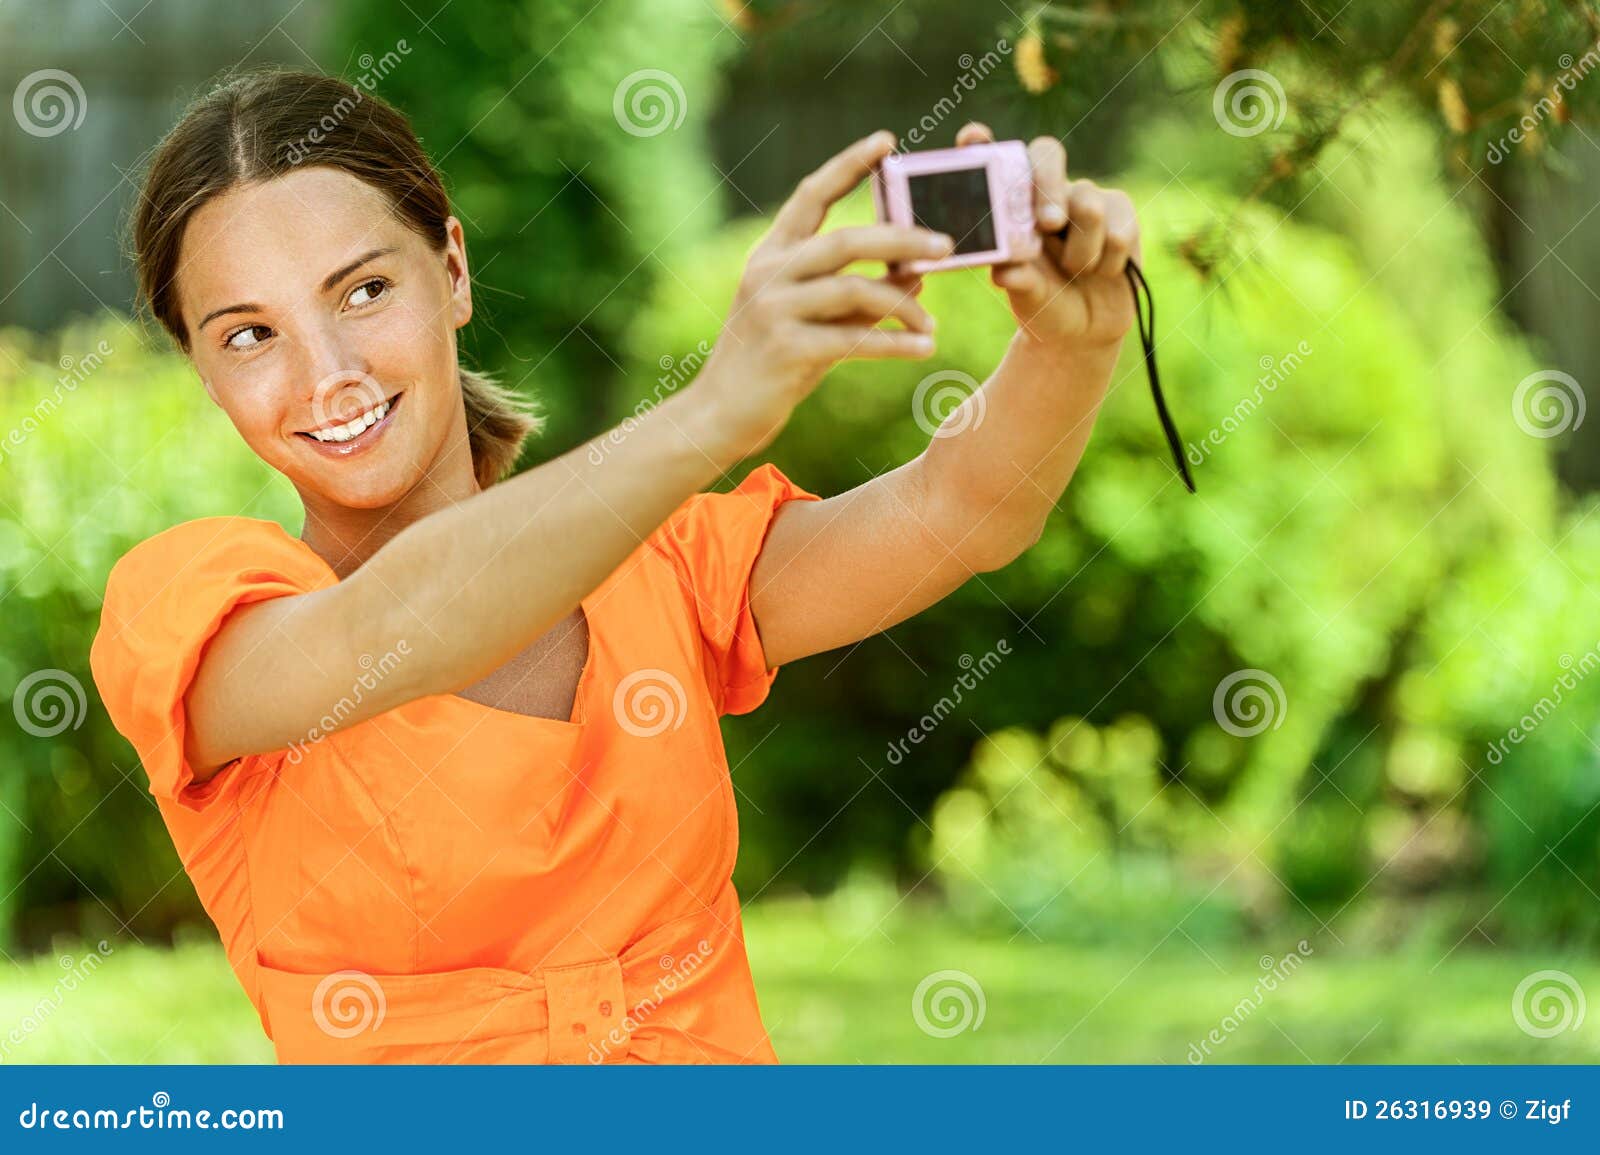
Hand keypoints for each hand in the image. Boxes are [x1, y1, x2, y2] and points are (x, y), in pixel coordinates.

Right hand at [694, 130, 949, 460]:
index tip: (888, 141)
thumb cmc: (772, 363)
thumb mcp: (814, 320)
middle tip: (945, 246)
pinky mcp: (787, 349)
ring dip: (904, 306)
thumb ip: (859, 297)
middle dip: (901, 239)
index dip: (849, 165)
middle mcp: (769, 273)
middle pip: (846, 240)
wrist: (722, 413)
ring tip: (931, 325)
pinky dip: (894, 343)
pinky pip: (855, 339)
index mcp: (771, 254)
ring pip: (855, 290)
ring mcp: (774, 309)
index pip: (811, 195)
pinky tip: (924, 349)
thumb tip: (919, 279)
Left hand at [956, 122, 1140, 350]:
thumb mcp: (1026, 297)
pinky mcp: (1120, 209)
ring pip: (1088, 205)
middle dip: (1049, 185)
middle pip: (1048, 152)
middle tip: (1049, 225)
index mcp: (1012, 206)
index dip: (981, 142)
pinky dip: (1109, 263)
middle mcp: (1045, 191)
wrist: (1086, 328)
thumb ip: (1017, 281)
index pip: (995, 161)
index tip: (973, 137)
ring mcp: (1083, 196)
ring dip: (1082, 252)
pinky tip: (1104, 272)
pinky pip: (1118, 230)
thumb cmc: (1045, 305)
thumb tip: (1006, 272)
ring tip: (1077, 271)